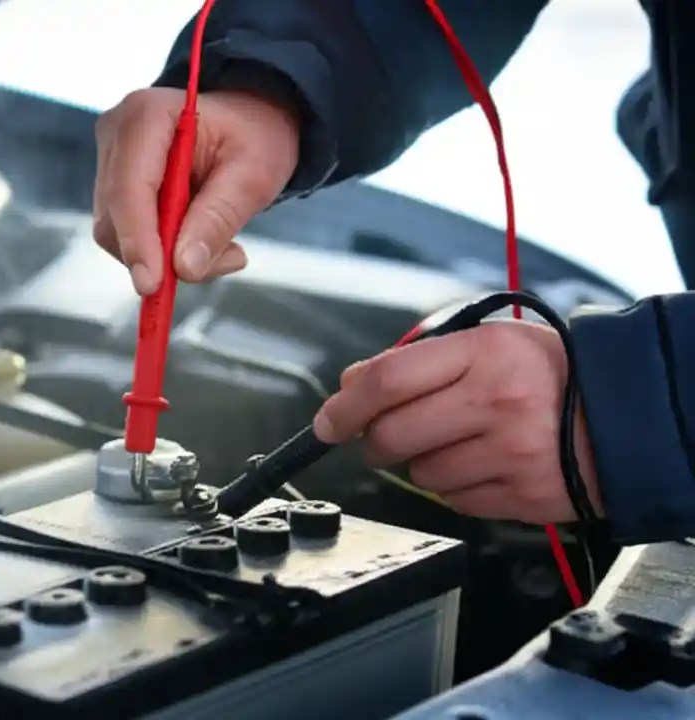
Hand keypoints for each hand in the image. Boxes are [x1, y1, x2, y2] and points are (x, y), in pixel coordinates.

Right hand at [92, 87, 299, 294]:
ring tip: (222, 247)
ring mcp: (110, 159)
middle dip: (160, 254)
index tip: (154, 283)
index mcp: (147, 115)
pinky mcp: (113, 183)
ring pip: (117, 232)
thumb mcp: (254, 174)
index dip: (137, 239)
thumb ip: (218, 218)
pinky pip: (126, 233)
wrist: (247, 118)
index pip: (128, 187)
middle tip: (224, 260)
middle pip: (116, 216)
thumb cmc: (253, 133)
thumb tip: (184, 268)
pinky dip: (162, 250)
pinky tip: (199, 238)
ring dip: (165, 256)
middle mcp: (117, 133)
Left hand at [312, 321, 602, 523]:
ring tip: (458, 441)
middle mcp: (497, 402)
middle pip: (391, 436)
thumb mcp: (488, 342)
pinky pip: (453, 502)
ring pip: (419, 474)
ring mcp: (511, 454)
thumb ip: (417, 360)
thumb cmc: (548, 375)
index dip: (345, 406)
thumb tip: (351, 387)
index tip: (328, 420)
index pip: (388, 380)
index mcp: (485, 353)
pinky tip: (482, 464)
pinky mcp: (521, 496)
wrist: (625, 415)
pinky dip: (455, 488)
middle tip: (384, 435)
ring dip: (421, 463)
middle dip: (373, 441)